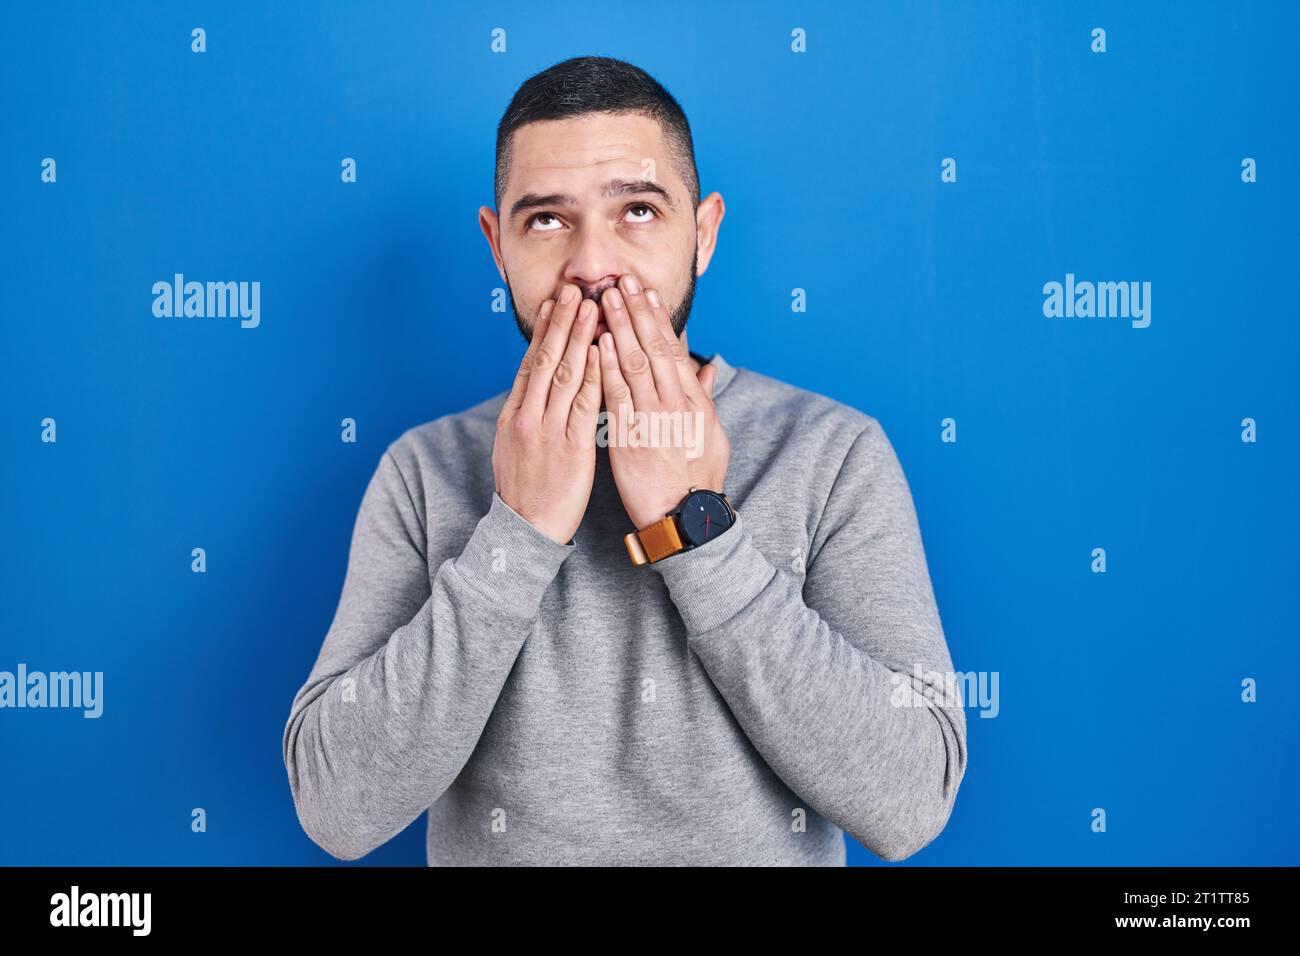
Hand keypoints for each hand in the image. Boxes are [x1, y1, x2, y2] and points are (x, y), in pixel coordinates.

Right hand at [492, 283, 602, 543]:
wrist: (526, 528)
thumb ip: (528, 414)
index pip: (531, 363)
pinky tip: (603, 351)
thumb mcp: (515, 446)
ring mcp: (548, 430)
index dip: (544, 331)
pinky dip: (594, 374)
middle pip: (547, 359)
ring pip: (565, 374)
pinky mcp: (571, 447)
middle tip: (574, 290)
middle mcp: (528, 416)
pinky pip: (584, 404)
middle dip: (562, 322)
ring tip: (592, 306)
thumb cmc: (525, 489)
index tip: (554, 303)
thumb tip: (536, 389)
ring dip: (580, 337)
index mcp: (515, 414)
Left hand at [597, 272, 729, 529]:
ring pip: (634, 364)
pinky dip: (606, 367)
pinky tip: (596, 344)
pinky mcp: (629, 438)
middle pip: (654, 348)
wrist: (686, 518)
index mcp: (694, 402)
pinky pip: (615, 396)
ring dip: (617, 329)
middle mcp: (675, 405)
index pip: (674, 350)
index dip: (658, 319)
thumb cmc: (698, 479)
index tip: (646, 293)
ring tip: (604, 301)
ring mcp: (652, 420)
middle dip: (635, 312)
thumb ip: (706, 399)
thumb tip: (707, 370)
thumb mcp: (713, 437)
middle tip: (621, 282)